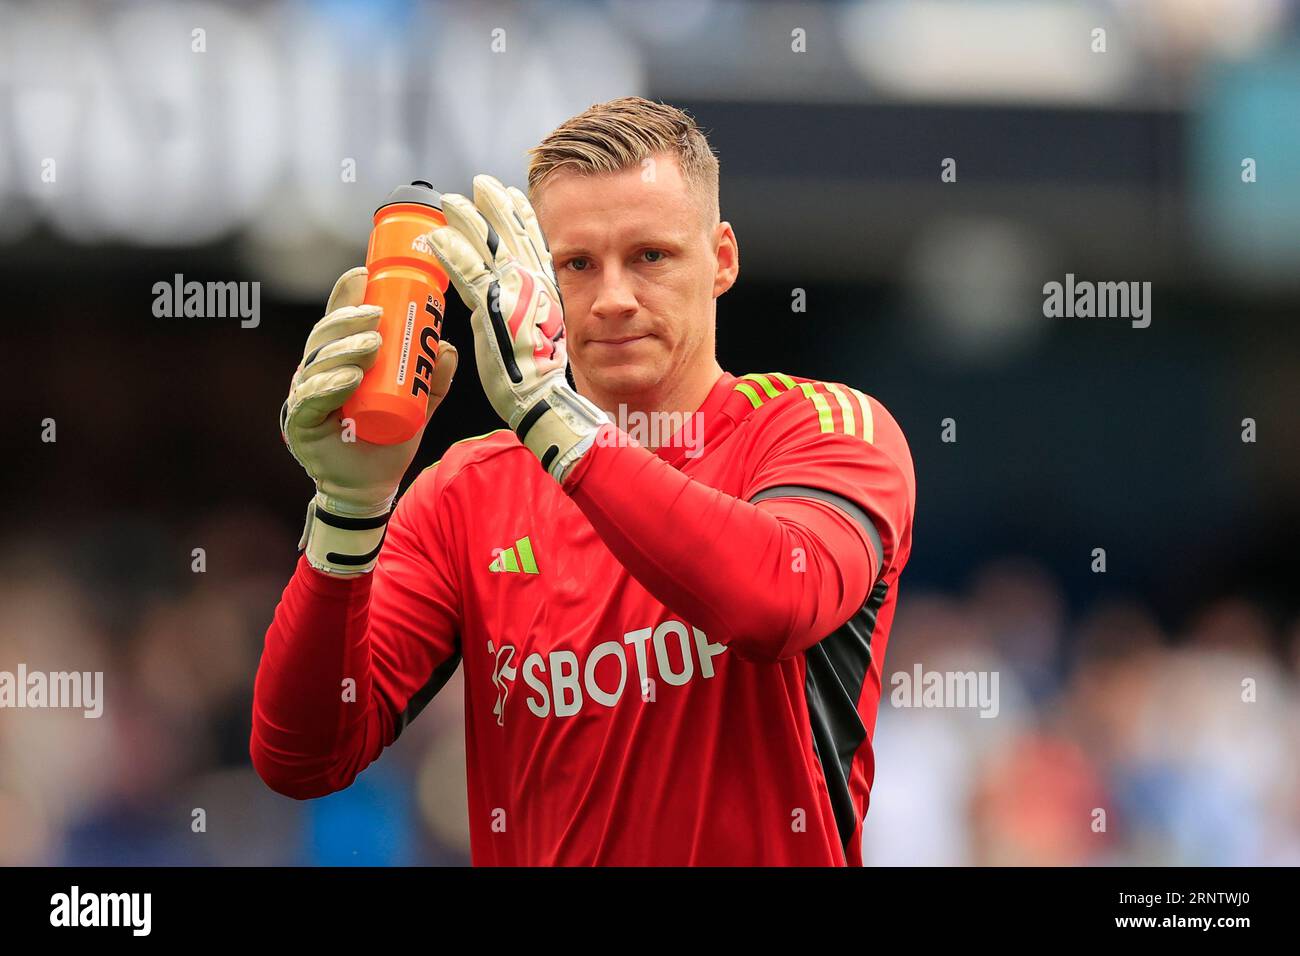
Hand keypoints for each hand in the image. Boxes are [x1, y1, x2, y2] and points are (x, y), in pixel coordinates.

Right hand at [281, 266, 457, 571]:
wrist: (373, 485)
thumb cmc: (390, 438)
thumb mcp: (420, 404)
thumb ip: (434, 379)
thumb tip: (448, 347)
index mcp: (339, 358)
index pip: (339, 320)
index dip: (347, 295)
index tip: (365, 274)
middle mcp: (317, 372)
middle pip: (326, 335)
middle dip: (349, 319)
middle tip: (378, 314)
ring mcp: (304, 396)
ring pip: (317, 362)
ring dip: (343, 349)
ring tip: (371, 344)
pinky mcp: (298, 423)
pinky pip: (309, 399)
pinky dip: (328, 385)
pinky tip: (348, 377)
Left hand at [423, 174, 606, 481]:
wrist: (541, 398)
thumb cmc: (535, 374)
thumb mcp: (539, 331)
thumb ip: (523, 308)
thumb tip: (505, 300)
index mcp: (546, 288)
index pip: (534, 242)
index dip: (521, 215)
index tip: (510, 194)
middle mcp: (533, 284)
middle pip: (512, 234)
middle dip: (495, 205)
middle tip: (480, 183)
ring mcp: (513, 293)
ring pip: (488, 246)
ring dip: (467, 219)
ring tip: (448, 202)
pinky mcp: (492, 308)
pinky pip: (467, 273)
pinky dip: (451, 251)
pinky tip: (436, 237)